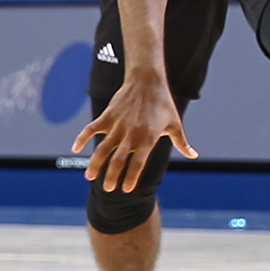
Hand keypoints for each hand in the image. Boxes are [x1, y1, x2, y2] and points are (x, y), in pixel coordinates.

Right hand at [71, 73, 196, 191]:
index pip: (138, 163)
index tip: (125, 190)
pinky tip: (75, 148)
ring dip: (95, 164)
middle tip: (107, 189)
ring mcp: (118, 125)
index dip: (131, 177)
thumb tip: (194, 155)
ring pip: (102, 148)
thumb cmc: (163, 103)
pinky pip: (91, 129)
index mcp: (148, 138)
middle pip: (118, 160)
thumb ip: (182, 143)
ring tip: (90, 177)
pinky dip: (82, 138)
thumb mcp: (175, 124)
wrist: (147, 81)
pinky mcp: (108, 116)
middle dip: (111, 176)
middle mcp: (131, 134)